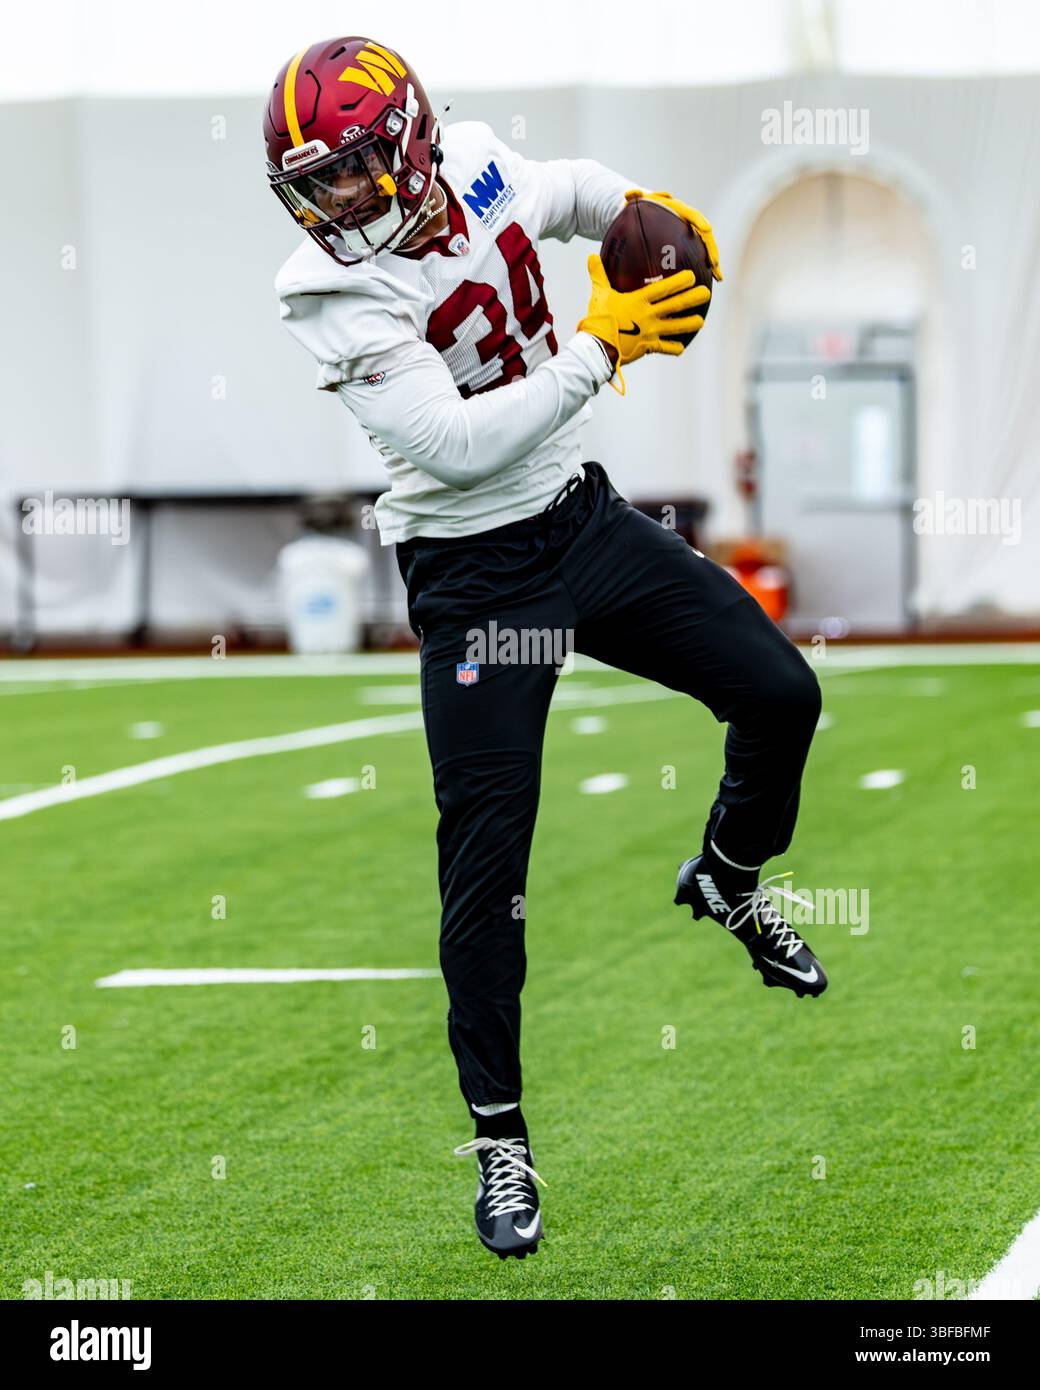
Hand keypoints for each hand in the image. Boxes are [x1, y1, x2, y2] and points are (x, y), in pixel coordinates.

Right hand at [577, 253, 709, 367]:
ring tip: (701, 322)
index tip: (691, 276)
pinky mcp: (647, 347)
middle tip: (706, 294)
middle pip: (675, 305)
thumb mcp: (599, 294)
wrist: (597, 347)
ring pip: (674, 327)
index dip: (678, 282)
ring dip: (689, 324)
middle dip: (692, 299)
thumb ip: (598, 274)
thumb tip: (591, 256)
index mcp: (638, 301)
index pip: (663, 289)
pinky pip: (664, 348)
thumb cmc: (598, 319)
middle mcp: (648, 315)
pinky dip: (673, 348)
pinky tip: (681, 348)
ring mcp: (650, 332)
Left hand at [624, 189, 722, 280]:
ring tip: (718, 276)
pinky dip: (707, 266)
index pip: (692, 214)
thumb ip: (635, 197)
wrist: (646, 210)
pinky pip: (700, 254)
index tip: (707, 229)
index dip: (699, 221)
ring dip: (713, 261)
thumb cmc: (642, 206)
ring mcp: (690, 232)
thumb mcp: (638, 200)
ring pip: (706, 246)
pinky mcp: (688, 243)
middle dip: (711, 248)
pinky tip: (712, 280)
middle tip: (715, 263)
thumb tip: (630, 194)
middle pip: (705, 234)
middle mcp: (688, 220)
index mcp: (679, 209)